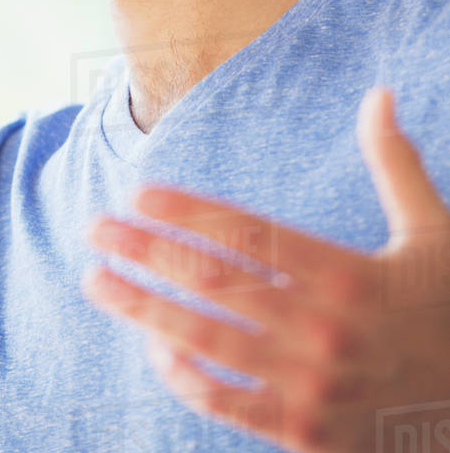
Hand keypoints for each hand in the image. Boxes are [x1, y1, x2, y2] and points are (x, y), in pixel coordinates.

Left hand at [82, 87, 449, 451]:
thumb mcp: (435, 233)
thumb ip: (396, 165)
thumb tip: (379, 93)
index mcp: (351, 274)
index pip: (250, 235)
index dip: (188, 212)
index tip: (140, 192)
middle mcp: (326, 330)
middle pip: (216, 283)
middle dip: (147, 251)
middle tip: (96, 228)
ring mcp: (312, 387)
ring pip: (208, 341)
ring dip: (143, 308)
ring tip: (97, 281)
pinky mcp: (305, 433)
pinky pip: (227, 403)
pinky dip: (184, 378)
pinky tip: (152, 348)